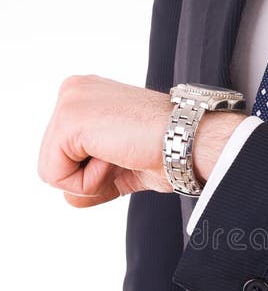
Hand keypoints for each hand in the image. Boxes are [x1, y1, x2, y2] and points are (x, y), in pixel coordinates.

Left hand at [38, 74, 244, 206]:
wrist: (191, 141)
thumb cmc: (171, 150)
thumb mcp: (122, 168)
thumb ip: (93, 180)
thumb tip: (69, 198)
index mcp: (86, 97)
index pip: (63, 154)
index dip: (95, 171)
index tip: (128, 153)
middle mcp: (73, 91)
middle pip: (52, 162)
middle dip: (89, 176)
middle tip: (126, 156)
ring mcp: (69, 101)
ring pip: (52, 171)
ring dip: (91, 180)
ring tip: (123, 155)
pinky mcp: (68, 119)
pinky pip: (57, 175)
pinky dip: (90, 182)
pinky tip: (117, 157)